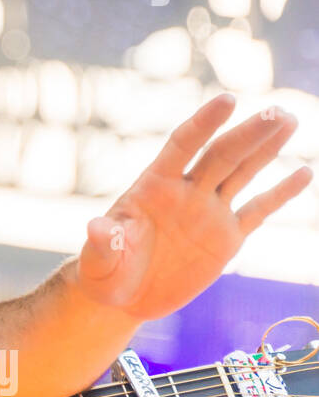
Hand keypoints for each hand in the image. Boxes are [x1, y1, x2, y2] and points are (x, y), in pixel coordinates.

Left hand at [75, 94, 311, 321]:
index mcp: (153, 187)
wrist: (122, 296)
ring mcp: (208, 213)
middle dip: (248, 133)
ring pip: (242, 173)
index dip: (203, 124)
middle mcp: (185, 192)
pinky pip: (258, 211)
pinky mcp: (226, 239)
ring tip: (288, 119)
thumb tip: (98, 228)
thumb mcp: (98, 259)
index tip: (227, 100)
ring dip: (265, 148)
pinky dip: (280, 194)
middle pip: (221, 155)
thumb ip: (103, 243)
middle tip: (278, 112)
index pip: (182, 146)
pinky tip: (304, 172)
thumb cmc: (104, 271)